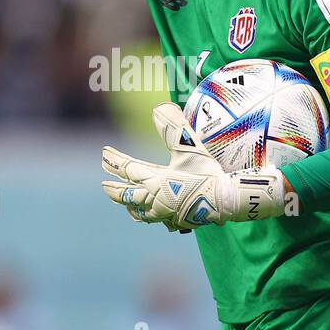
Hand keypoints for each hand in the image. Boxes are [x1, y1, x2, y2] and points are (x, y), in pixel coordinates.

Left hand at [101, 103, 285, 230]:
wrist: (226, 201)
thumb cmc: (207, 174)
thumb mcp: (189, 147)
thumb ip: (173, 127)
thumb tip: (158, 107)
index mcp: (155, 182)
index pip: (129, 169)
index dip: (114, 161)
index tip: (103, 154)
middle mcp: (156, 200)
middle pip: (129, 196)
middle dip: (115, 189)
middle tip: (103, 185)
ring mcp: (167, 214)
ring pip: (142, 213)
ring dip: (131, 206)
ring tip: (126, 205)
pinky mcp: (179, 222)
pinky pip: (161, 222)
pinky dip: (153, 218)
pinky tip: (156, 218)